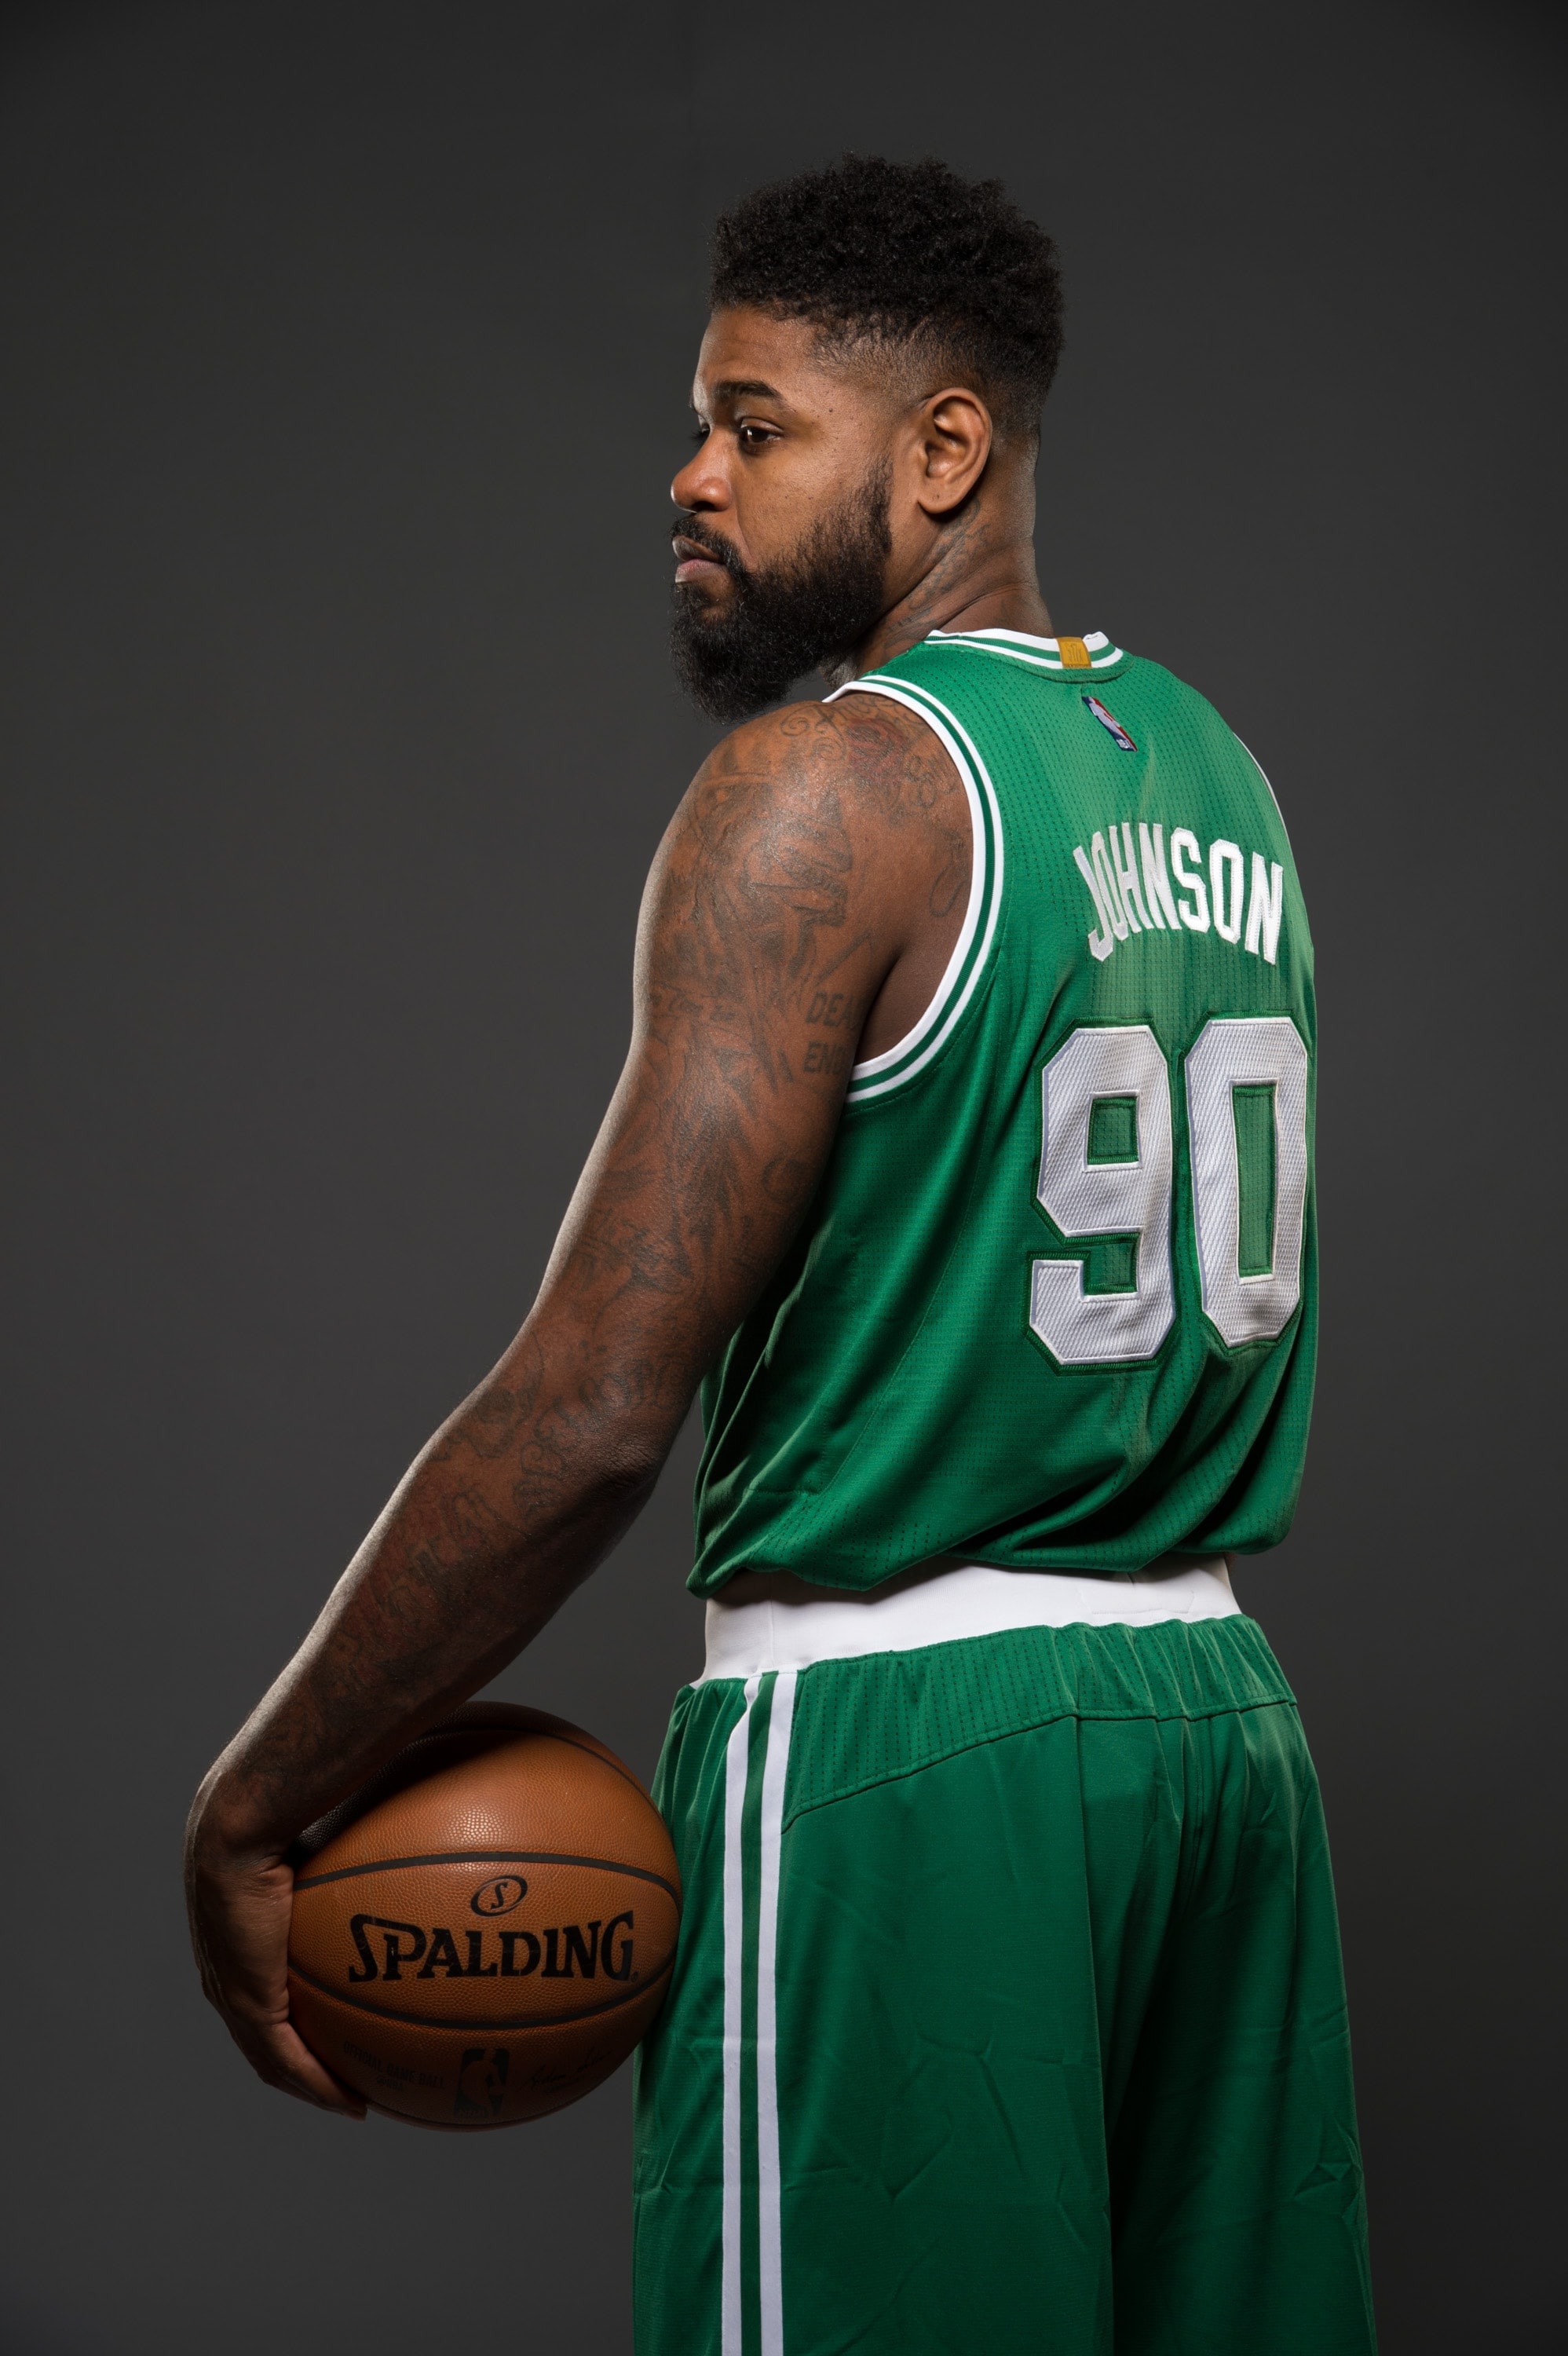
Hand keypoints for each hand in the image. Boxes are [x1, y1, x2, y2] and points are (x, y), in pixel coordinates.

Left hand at [185, 1802, 365, 2118]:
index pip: (266, 1981)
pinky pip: (284, 2061)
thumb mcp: (337, 1816)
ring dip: (313, 2084)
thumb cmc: (294, 1795)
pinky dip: (317, 2086)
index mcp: (244, 1927)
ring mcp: (233, 1988)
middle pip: (264, 2031)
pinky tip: (353, 2103)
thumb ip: (372, 1824)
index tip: (340, 2017)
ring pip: (272, 2058)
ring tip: (356, 2102)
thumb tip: (431, 1803)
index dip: (299, 2006)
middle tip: (353, 2073)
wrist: (246, 1816)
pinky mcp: (247, 2003)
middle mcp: (229, 1965)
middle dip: (307, 2059)